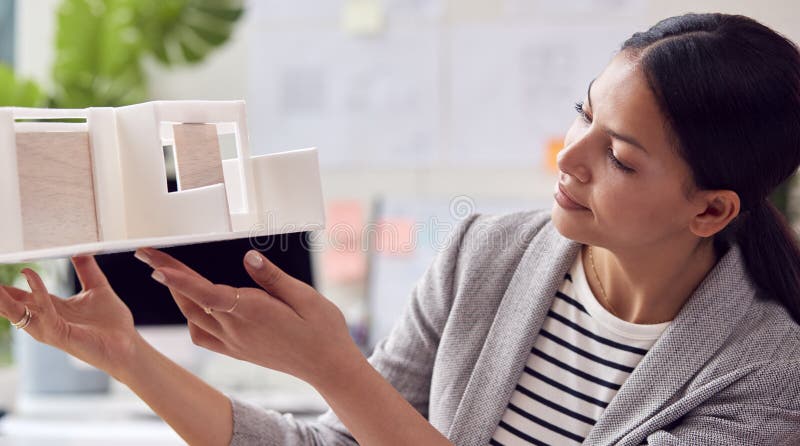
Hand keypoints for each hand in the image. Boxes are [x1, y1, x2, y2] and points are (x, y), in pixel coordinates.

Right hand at [0, 257, 139, 378]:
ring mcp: (50, 328)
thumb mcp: (97, 288)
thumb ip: (87, 269)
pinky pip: (44, 312)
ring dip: (3, 297)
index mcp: (52, 308)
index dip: (4, 286)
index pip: (20, 295)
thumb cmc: (113, 323)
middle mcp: (46, 319)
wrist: (127, 345)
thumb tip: (81, 248)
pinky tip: (30, 276)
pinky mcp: (59, 334)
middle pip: (11, 305)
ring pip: (17, 311)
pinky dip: (37, 293)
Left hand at [134, 247, 364, 387]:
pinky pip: (203, 337)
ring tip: (168, 273)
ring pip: (193, 318)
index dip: (178, 277)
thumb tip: (248, 257)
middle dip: (169, 277)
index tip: (155, 263)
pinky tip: (195, 307)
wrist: (328, 365)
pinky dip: (192, 319)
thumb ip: (273, 278)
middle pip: (192, 301)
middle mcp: (237, 329)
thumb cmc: (322, 328)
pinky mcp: (237, 351)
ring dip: (177, 296)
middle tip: (150, 254)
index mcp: (253, 312)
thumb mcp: (305, 296)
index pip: (206, 292)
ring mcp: (235, 343)